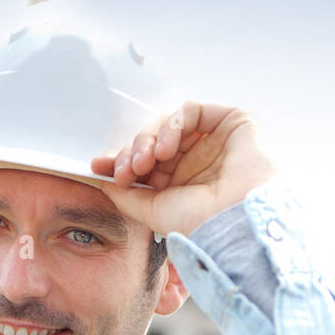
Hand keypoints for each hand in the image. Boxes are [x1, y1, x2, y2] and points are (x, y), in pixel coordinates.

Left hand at [89, 102, 278, 237]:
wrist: (235, 221)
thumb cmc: (202, 223)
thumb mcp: (152, 211)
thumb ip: (127, 196)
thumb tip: (104, 182)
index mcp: (181, 184)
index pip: (146, 163)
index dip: (121, 161)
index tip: (99, 166)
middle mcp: (197, 162)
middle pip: (153, 141)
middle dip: (133, 152)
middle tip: (127, 170)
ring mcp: (213, 142)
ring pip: (169, 124)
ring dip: (149, 139)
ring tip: (146, 161)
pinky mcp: (231, 123)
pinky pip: (191, 111)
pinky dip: (172, 124)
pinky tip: (166, 147)